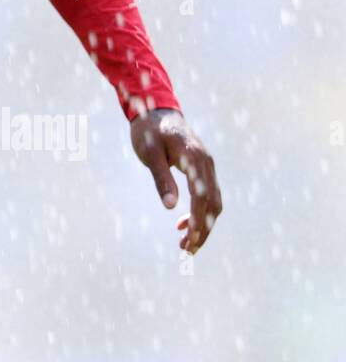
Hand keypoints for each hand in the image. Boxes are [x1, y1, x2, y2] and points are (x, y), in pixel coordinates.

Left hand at [130, 107, 221, 253]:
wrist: (155, 111)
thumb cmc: (148, 131)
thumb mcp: (149, 154)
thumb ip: (161, 178)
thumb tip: (170, 207)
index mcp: (195, 159)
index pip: (202, 197)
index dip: (198, 221)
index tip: (190, 241)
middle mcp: (207, 164)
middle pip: (213, 204)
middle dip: (203, 229)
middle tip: (188, 250)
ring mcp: (207, 166)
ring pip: (213, 202)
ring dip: (203, 224)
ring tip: (186, 244)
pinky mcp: (202, 169)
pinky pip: (207, 195)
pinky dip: (199, 212)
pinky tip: (181, 224)